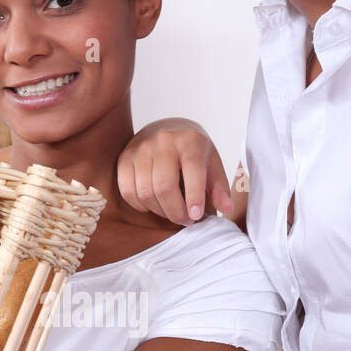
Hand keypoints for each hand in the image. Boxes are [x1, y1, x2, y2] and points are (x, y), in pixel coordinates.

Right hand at [116, 118, 232, 224]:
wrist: (168, 129)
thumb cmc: (194, 152)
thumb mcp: (212, 163)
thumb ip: (219, 187)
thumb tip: (225, 209)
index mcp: (191, 140)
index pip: (192, 169)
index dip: (194, 196)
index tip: (195, 216)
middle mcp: (164, 140)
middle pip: (164, 186)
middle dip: (175, 211)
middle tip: (185, 220)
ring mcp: (141, 148)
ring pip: (145, 192)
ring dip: (159, 211)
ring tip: (172, 212)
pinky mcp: (125, 158)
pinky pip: (128, 191)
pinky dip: (141, 205)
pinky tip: (154, 204)